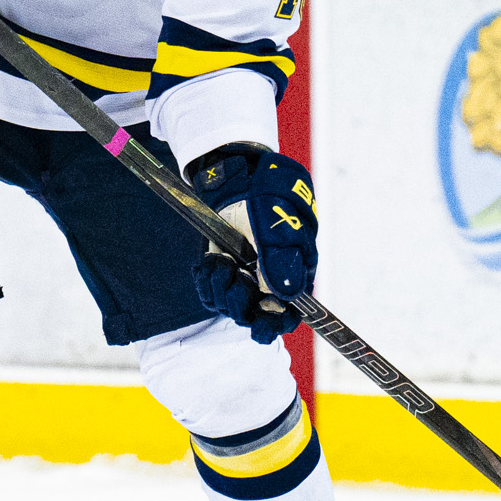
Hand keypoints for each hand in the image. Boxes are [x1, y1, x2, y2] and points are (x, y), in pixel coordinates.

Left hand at [188, 143, 316, 342]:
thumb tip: (288, 294)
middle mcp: (270, 282)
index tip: (261, 324)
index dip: (276, 324)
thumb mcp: (277, 223)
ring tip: (220, 261)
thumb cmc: (269, 196)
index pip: (289, 315)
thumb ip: (281, 258)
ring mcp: (246, 277)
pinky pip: (211, 293)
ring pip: (229, 306)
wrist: (241, 176)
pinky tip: (208, 263)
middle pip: (255, 316)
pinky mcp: (224, 270)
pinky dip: (206, 281)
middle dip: (240, 303)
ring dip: (221, 288)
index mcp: (294, 274)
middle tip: (236, 278)